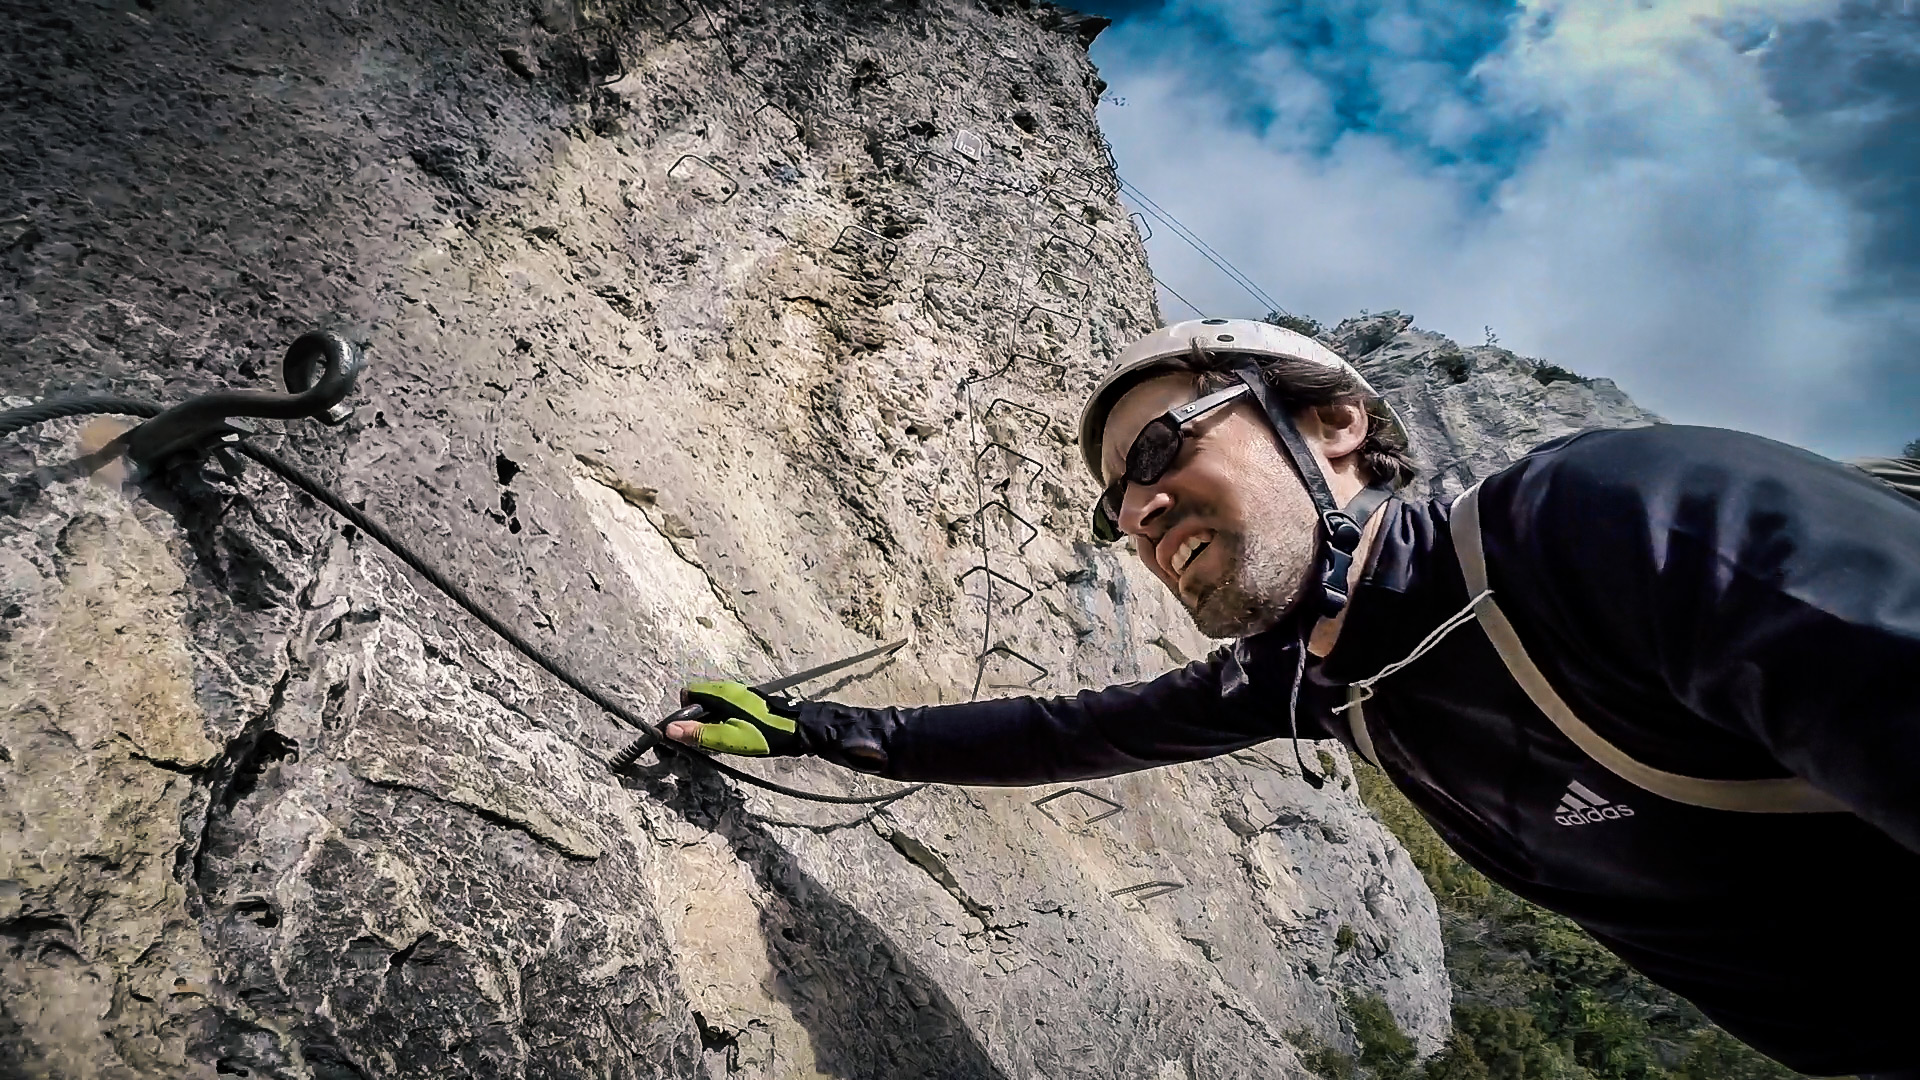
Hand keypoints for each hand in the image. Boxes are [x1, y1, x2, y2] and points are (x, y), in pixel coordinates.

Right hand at [665, 681, 808, 755]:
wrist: (797, 730)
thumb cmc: (762, 734)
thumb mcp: (727, 738)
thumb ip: (699, 733)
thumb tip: (670, 729)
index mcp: (721, 693)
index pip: (688, 692)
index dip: (684, 712)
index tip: (691, 730)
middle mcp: (729, 688)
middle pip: (700, 698)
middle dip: (697, 717)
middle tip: (706, 738)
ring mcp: (741, 693)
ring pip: (714, 703)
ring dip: (711, 719)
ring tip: (722, 739)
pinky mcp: (750, 701)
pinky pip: (727, 706)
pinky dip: (723, 719)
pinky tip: (735, 734)